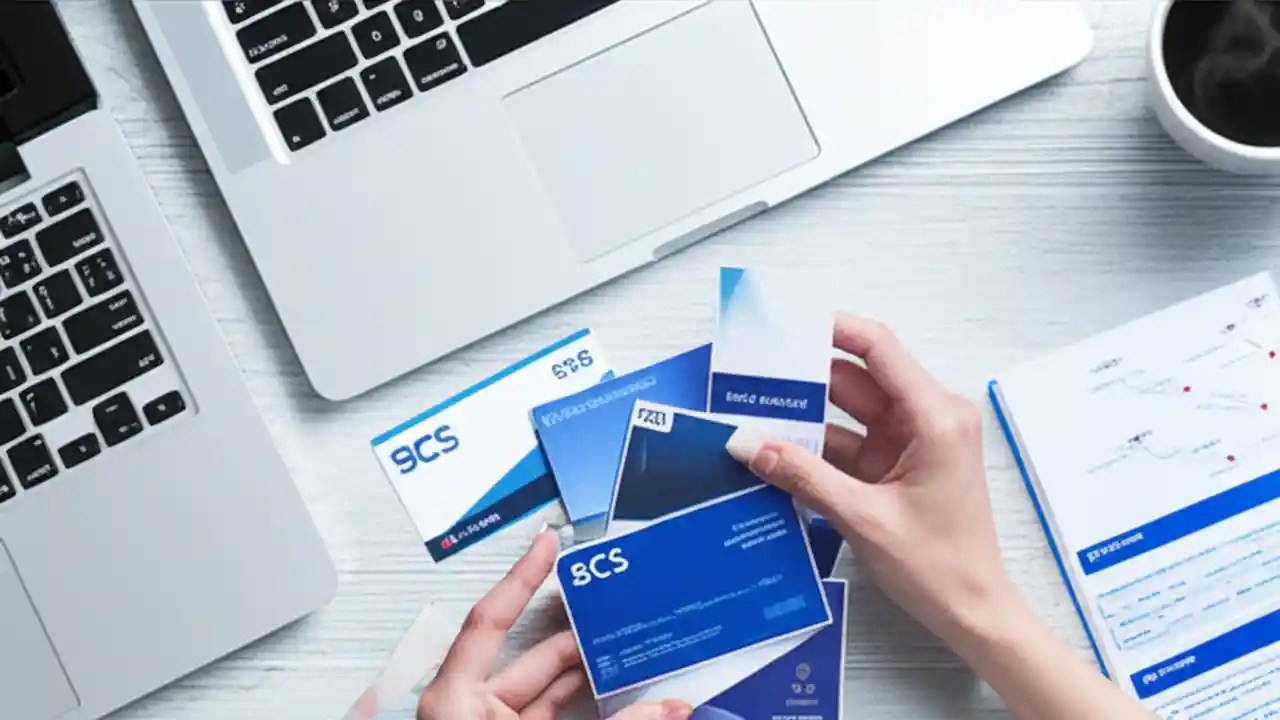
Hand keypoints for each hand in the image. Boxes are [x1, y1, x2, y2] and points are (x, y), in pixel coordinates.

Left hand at [417, 531, 693, 719]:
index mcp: (454, 699)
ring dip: (587, 671)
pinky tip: (617, 692)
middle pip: (530, 654)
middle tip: (613, 603)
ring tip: (628, 647)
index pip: (490, 619)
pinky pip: (548, 713)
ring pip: (544, 687)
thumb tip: (670, 709)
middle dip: (578, 631)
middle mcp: (468, 709)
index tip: (546, 542)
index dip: (522, 577)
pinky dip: (581, 702)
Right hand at [726, 315, 1152, 719]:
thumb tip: (751, 445)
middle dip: (806, 376)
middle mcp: (928, 418)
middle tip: (754, 375)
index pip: (879, 349)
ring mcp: (912, 441)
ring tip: (754, 412)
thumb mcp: (864, 519)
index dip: (833, 329)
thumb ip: (804, 477)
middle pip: (857, 378)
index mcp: (935, 416)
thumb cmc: (940, 567)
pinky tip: (777, 451)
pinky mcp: (898, 465)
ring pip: (848, 411)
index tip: (788, 324)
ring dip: (806, 414)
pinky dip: (816, 447)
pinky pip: (850, 441)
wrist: (973, 612)